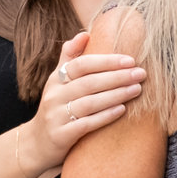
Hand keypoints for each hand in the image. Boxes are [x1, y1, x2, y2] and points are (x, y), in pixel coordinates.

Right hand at [19, 34, 146, 173]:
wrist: (36, 144)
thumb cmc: (55, 108)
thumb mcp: (57, 82)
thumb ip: (70, 58)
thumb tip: (85, 33)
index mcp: (56, 80)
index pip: (81, 65)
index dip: (106, 61)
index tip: (130, 60)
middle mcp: (54, 96)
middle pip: (89, 82)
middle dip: (117, 77)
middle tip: (141, 74)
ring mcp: (56, 116)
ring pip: (89, 103)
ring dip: (116, 95)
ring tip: (137, 89)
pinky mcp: (61, 136)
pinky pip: (86, 124)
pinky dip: (105, 116)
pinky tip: (122, 110)